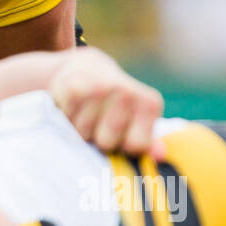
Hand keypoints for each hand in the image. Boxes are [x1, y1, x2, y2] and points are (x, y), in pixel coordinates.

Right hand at [48, 47, 164, 157]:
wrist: (88, 69)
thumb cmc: (116, 107)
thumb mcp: (137, 123)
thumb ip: (147, 142)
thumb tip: (159, 156)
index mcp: (149, 103)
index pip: (137, 146)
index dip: (124, 147)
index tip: (122, 136)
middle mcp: (126, 93)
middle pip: (107, 143)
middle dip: (100, 141)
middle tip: (100, 125)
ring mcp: (99, 88)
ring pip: (83, 135)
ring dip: (80, 132)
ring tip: (86, 116)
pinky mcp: (73, 86)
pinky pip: (66, 122)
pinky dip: (66, 120)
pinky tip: (74, 108)